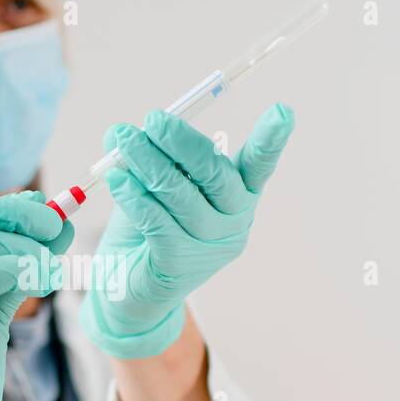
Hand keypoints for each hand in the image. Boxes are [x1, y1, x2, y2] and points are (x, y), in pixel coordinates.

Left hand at [80, 104, 293, 357]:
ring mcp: (209, 247)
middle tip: (153, 119)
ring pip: (178, 194)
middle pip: (214, 173)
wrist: (129, 288)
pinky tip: (116, 178)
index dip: (271, 140)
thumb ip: (164, 161)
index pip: (259, 165)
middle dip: (181, 141)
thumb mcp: (162, 187)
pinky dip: (133, 196)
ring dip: (146, 161)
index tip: (283, 111)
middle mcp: (234, 221)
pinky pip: (155, 221)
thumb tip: (143, 130)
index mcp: (239, 195)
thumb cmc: (150, 227)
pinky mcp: (179, 264)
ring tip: (122, 138)